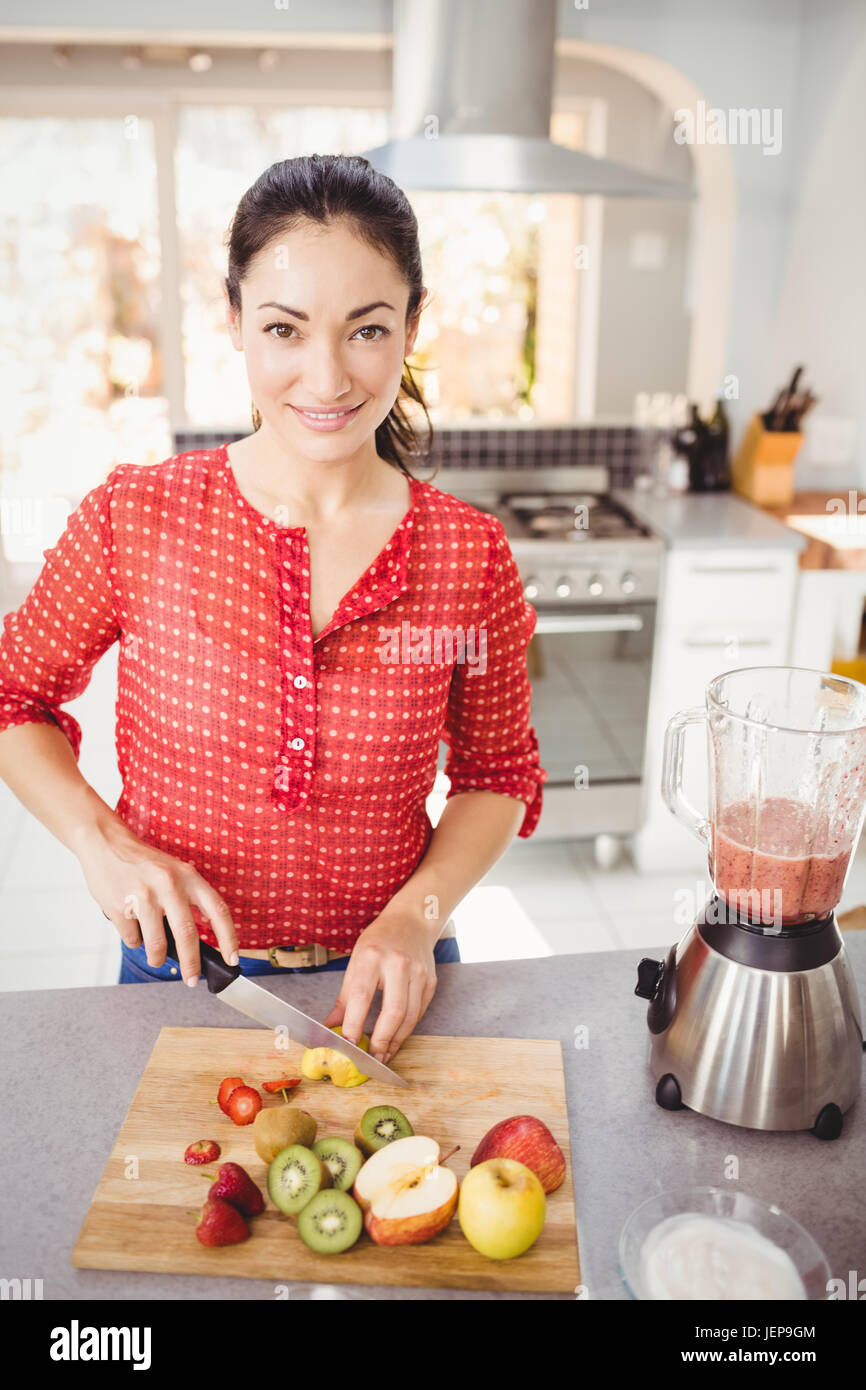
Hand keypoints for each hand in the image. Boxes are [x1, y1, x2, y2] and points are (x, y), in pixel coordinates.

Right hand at [73, 817, 238, 983]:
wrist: (105, 843)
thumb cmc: (143, 862)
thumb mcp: (175, 871)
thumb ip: (189, 898)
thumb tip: (201, 939)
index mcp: (188, 876)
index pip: (218, 910)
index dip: (229, 938)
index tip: (233, 960)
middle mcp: (169, 885)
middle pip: (187, 934)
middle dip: (192, 964)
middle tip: (192, 980)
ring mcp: (143, 896)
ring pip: (156, 944)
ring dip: (157, 958)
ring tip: (156, 957)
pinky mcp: (118, 906)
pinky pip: (132, 938)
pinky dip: (134, 939)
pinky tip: (131, 925)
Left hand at [322, 912, 438, 1064]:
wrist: (411, 920)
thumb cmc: (378, 941)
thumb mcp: (356, 961)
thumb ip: (344, 998)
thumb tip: (329, 1028)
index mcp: (372, 956)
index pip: (362, 997)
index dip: (354, 1025)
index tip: (347, 1045)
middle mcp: (398, 964)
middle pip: (393, 1011)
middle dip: (382, 1040)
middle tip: (372, 1059)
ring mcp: (418, 972)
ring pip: (410, 1016)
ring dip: (396, 1041)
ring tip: (384, 1055)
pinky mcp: (431, 980)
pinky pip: (419, 1012)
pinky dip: (407, 1029)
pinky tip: (396, 1038)